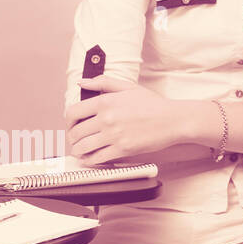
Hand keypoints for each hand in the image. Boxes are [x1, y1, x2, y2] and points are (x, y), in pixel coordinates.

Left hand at [66, 78, 186, 163]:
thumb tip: (82, 82)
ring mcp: (114, 135)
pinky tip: (92, 158)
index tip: (72, 125)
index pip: (73, 113)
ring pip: (82, 147)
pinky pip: (96, 159)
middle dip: (73, 138)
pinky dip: (90, 160)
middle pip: (76, 133)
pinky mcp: (122, 150)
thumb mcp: (129, 88)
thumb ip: (104, 83)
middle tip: (78, 139)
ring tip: (81, 150)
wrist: (174, 120)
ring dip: (78, 151)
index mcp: (106, 101)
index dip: (68, 121)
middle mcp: (107, 118)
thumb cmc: (153, 104)